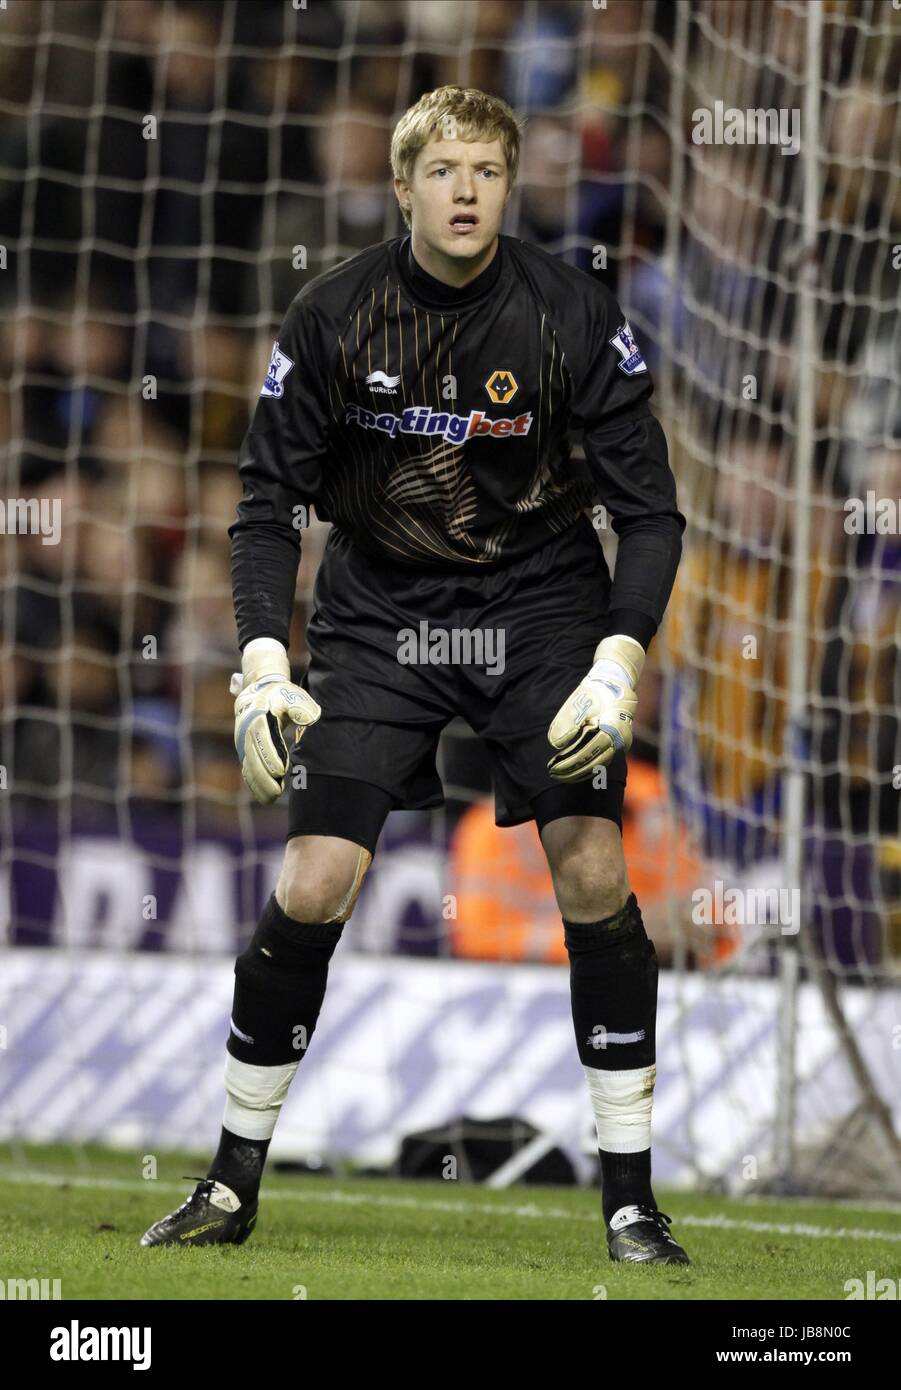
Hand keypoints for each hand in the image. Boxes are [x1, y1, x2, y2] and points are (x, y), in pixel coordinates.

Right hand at [230, 640, 320, 802]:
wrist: (256, 693)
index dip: (270, 755)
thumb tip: (311, 718)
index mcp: (258, 715)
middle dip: (263, 776)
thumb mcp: (290, 694)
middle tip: (277, 793)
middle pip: (253, 756)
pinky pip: (247, 770)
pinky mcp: (245, 752)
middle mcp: (246, 731)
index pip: (261, 737)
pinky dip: (255, 784)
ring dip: (258, 784)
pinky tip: (266, 797)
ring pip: (248, 766)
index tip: (281, 771)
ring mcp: (244, 743)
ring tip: (272, 798)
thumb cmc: (279, 695)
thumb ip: (301, 706)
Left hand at [546, 634, 644, 782]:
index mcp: (613, 728)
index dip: (571, 762)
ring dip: (578, 772)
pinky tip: (571, 771)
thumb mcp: (579, 702)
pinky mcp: (616, 745)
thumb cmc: (595, 692)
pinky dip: (586, 767)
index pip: (589, 751)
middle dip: (572, 770)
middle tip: (552, 773)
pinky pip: (601, 761)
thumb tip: (557, 745)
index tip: (554, 766)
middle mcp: (620, 739)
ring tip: (558, 774)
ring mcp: (620, 744)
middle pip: (594, 762)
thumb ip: (567, 722)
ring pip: (598, 765)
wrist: (614, 683)